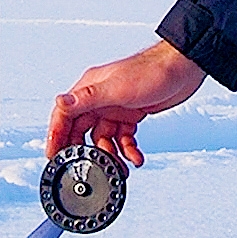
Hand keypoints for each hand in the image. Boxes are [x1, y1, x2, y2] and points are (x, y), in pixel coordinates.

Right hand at [45, 41, 205, 166]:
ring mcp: (115, 108)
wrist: (183, 69)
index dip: (56, 135)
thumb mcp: (117, 88)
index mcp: (89, 89)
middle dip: (85, 151)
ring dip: (110, 154)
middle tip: (87, 168)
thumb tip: (61, 102)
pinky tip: (135, 157)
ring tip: (120, 168)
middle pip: (82, 130)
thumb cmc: (151, 71)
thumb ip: (88, 98)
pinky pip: (122, 138)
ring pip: (103, 138)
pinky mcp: (130, 115)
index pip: (65, 115)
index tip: (53, 155)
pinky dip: (127, 150)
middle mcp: (99, 99)